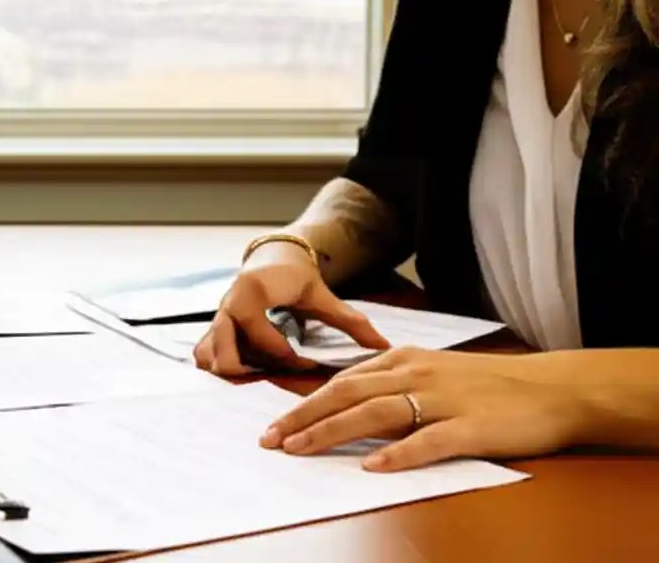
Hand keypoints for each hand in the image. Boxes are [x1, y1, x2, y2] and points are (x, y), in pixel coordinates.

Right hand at [193, 241, 389, 375]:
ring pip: (208, 354)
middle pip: (223, 351)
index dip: (283, 355)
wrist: (273, 256)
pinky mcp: (214, 326)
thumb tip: (383, 346)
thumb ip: (350, 320)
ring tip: (260, 377)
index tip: (306, 363)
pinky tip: (246, 372)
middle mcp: (228, 304)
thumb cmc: (297, 277)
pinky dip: (219, 365)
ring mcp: (217, 316)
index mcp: (253, 292)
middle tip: (275, 376)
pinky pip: (204, 352)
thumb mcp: (322, 295)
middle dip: (248, 371)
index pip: (260, 334)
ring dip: (231, 371)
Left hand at [259, 347, 588, 470]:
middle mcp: (417, 374)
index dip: (305, 404)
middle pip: (347, 394)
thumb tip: (344, 400)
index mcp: (405, 359)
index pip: (343, 382)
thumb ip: (391, 381)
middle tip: (271, 440)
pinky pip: (428, 441)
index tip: (274, 424)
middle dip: (304, 417)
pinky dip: (398, 453)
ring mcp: (443, 400)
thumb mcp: (432, 370)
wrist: (553, 389)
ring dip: (332, 432)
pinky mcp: (470, 427)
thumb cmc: (488, 384)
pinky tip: (373, 466)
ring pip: (376, 413)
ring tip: (301, 449)